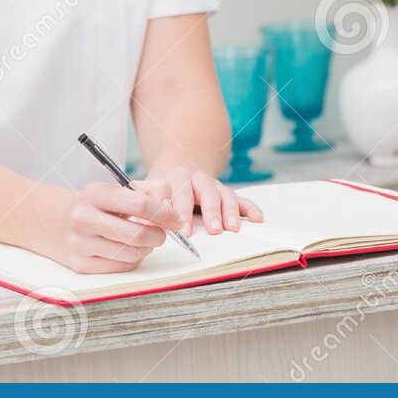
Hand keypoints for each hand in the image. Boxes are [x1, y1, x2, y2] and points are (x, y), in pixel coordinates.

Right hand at [49, 181, 183, 273]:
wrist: (50, 220)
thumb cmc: (93, 203)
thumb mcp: (114, 189)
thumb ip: (147, 193)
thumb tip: (170, 210)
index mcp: (94, 193)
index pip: (139, 204)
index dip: (165, 214)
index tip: (177, 220)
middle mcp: (83, 218)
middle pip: (138, 234)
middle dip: (159, 235)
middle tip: (162, 233)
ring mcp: (79, 244)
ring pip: (132, 254)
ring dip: (147, 248)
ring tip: (143, 239)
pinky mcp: (80, 265)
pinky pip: (121, 267)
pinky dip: (133, 260)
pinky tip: (129, 249)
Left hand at [141, 164, 264, 237]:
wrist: (176, 167)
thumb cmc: (160, 190)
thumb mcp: (147, 193)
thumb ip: (145, 206)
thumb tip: (140, 221)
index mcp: (173, 179)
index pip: (177, 192)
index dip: (180, 209)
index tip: (181, 228)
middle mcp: (195, 179)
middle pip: (204, 191)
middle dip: (209, 211)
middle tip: (213, 229)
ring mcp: (213, 185)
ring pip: (224, 194)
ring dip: (229, 211)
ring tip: (232, 228)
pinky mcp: (226, 192)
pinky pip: (241, 198)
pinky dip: (249, 208)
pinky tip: (257, 218)